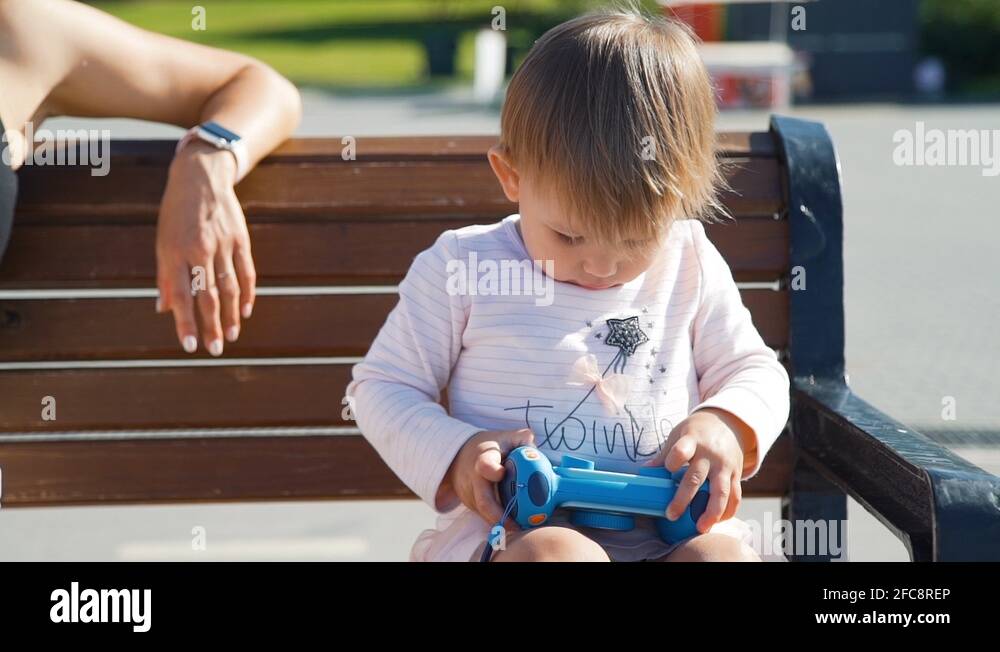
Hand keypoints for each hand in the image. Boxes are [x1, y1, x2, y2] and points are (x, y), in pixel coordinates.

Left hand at [155, 141, 255, 354]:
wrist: (200, 177)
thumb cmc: (175, 214)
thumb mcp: (162, 242)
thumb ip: (165, 277)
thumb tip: (164, 309)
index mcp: (174, 253)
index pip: (181, 295)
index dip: (185, 323)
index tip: (190, 345)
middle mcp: (199, 250)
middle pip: (208, 296)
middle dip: (212, 326)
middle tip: (215, 350)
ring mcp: (222, 245)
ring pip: (229, 288)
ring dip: (231, 315)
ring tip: (232, 336)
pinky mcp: (240, 240)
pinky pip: (246, 272)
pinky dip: (247, 294)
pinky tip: (246, 311)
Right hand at [440, 428, 535, 528]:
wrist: (459, 455)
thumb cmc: (488, 446)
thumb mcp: (504, 437)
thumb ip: (522, 438)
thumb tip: (533, 446)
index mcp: (484, 457)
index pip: (485, 465)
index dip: (493, 471)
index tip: (503, 474)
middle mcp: (473, 477)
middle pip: (483, 501)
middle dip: (500, 516)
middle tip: (517, 525)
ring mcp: (469, 493)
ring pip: (483, 512)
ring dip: (499, 521)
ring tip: (517, 526)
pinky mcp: (469, 503)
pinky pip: (483, 515)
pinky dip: (495, 520)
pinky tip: (508, 522)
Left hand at [642, 407, 752, 532]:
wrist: (728, 423)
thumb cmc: (697, 431)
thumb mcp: (679, 434)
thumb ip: (665, 454)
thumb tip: (645, 471)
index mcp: (693, 440)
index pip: (681, 451)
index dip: (672, 461)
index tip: (666, 470)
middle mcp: (710, 454)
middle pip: (697, 478)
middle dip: (683, 499)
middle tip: (671, 515)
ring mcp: (725, 466)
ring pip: (721, 492)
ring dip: (711, 512)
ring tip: (701, 528)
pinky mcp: (736, 475)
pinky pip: (735, 496)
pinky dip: (727, 512)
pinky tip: (716, 521)